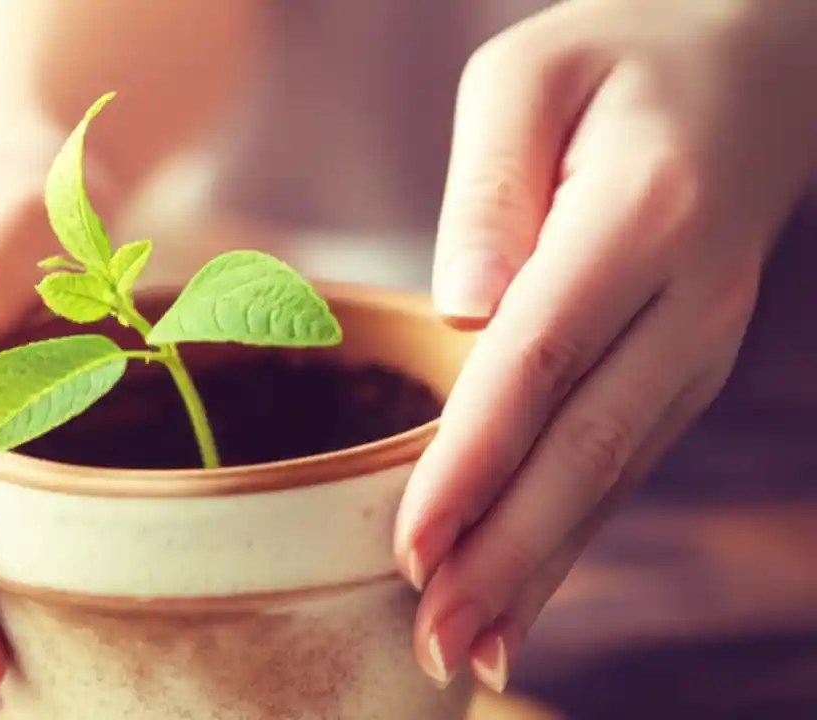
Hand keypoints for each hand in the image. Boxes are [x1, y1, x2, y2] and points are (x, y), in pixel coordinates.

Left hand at [394, 0, 816, 691]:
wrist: (751, 73)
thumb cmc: (616, 63)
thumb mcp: (528, 76)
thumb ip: (489, 183)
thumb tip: (462, 308)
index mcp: (639, 216)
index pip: (541, 360)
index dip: (474, 461)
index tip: (410, 544)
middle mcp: (686, 299)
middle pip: (585, 447)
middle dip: (505, 554)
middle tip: (432, 640)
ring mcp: (696, 345)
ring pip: (611, 477)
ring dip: (537, 572)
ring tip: (464, 652)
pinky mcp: (683, 372)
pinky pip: (622, 467)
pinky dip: (570, 541)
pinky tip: (520, 602)